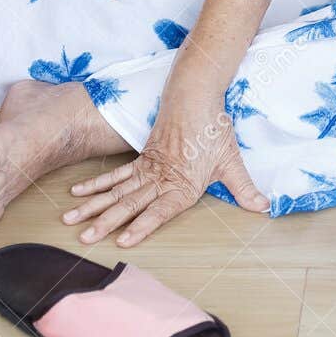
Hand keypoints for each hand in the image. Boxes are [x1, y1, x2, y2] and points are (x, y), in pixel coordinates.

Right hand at [63, 84, 267, 247]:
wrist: (195, 95)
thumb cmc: (214, 129)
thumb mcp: (232, 161)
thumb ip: (245, 189)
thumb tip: (264, 207)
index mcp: (182, 185)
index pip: (158, 211)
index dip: (141, 226)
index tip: (123, 241)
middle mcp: (161, 179)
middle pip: (129, 204)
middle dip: (106, 223)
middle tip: (84, 238)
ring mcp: (148, 169)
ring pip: (116, 192)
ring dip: (93, 207)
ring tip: (71, 220)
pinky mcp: (141, 159)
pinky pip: (114, 176)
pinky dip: (96, 185)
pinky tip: (78, 195)